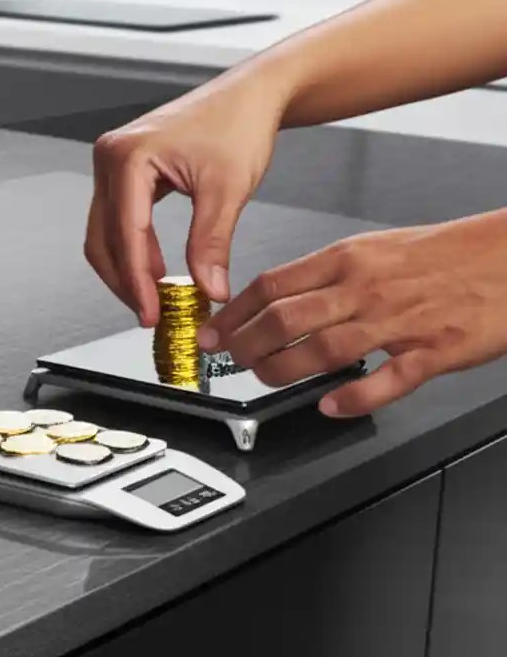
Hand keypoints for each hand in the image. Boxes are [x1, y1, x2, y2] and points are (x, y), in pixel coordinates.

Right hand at [87, 71, 286, 324]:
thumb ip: (211, 244)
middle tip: (151, 314)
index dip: (137, 280)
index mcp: (128, 156)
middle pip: (103, 237)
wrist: (251, 94)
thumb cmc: (239, 123)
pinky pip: (117, 220)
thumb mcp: (227, 190)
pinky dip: (134, 249)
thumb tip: (208, 291)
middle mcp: (110, 157)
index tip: (151, 312)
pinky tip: (156, 270)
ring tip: (155, 298)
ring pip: (105, 233)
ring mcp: (113, 163)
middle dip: (125, 280)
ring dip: (126, 268)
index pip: (126, 233)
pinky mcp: (124, 171)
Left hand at [202, 211, 506, 416]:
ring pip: (324, 349)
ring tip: (265, 380)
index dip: (233, 313)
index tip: (211, 331)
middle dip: (246, 344)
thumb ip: (326, 275)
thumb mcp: (374, 250)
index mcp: (348, 258)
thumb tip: (277, 299)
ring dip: (284, 370)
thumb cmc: (444, 254)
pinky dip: (355, 396)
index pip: (271, 284)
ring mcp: (399, 320)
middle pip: (286, 318)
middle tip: (228, 361)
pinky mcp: (435, 350)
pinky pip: (388, 379)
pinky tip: (331, 406)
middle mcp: (365, 286)